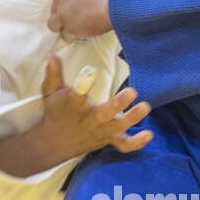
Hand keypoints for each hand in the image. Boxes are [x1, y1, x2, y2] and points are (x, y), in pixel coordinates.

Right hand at [38, 55, 152, 159]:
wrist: (55, 144)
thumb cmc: (56, 112)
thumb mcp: (50, 92)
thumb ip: (53, 74)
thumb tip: (52, 54)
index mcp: (75, 105)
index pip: (77, 93)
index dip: (83, 83)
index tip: (89, 72)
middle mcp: (90, 119)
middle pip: (104, 113)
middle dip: (118, 104)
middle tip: (132, 91)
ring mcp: (101, 131)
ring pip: (118, 127)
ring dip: (132, 118)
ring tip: (145, 107)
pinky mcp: (109, 139)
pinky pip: (124, 144)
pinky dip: (136, 142)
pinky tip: (149, 134)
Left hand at [47, 0, 114, 42]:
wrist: (115, 3)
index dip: (61, 0)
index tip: (66, 4)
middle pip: (53, 10)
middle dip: (62, 14)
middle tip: (73, 17)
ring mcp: (63, 15)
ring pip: (53, 25)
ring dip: (62, 27)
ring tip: (73, 28)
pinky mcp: (70, 29)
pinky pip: (65, 36)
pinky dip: (72, 37)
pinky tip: (80, 34)